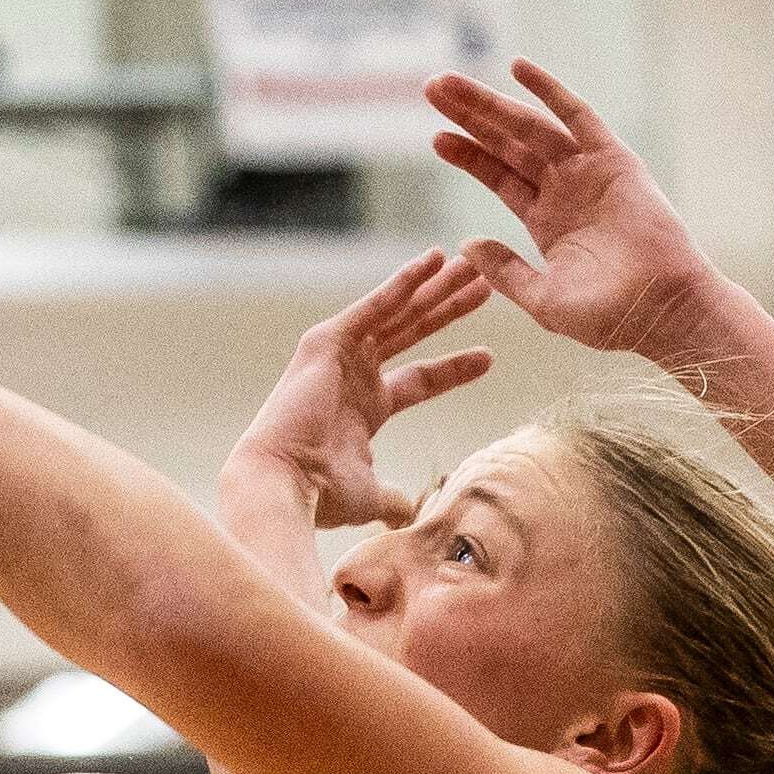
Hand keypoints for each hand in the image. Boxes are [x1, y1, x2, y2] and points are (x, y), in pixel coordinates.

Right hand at [227, 251, 494, 529]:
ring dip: (435, 287)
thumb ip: (393, 498)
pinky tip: (432, 260)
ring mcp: (340, 355)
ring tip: (471, 265)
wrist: (285, 484)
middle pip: (413, 334)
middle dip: (448, 309)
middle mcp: (353, 374)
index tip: (489, 357)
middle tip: (484, 286)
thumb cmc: (321, 495)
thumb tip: (409, 513)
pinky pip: (375, 304)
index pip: (419, 379)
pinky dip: (403, 281)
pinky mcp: (328, 340)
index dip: (453, 368)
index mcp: (365, 408)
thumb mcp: (371, 495)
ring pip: (399, 312)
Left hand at [425, 60, 718, 357]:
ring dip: (492, 102)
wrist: (662, 309)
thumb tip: (466, 244)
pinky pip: (577, 116)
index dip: (468, 155)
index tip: (436, 137)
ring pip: (530, 126)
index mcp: (548, 222)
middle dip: (471, 116)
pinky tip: (516, 67)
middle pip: (507, 143)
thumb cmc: (609, 317)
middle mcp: (565, 190)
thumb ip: (506, 272)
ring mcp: (589, 171)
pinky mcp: (613, 159)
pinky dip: (549, 91)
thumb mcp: (544, 300)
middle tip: (432, 87)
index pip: (499, 176)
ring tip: (450, 83)